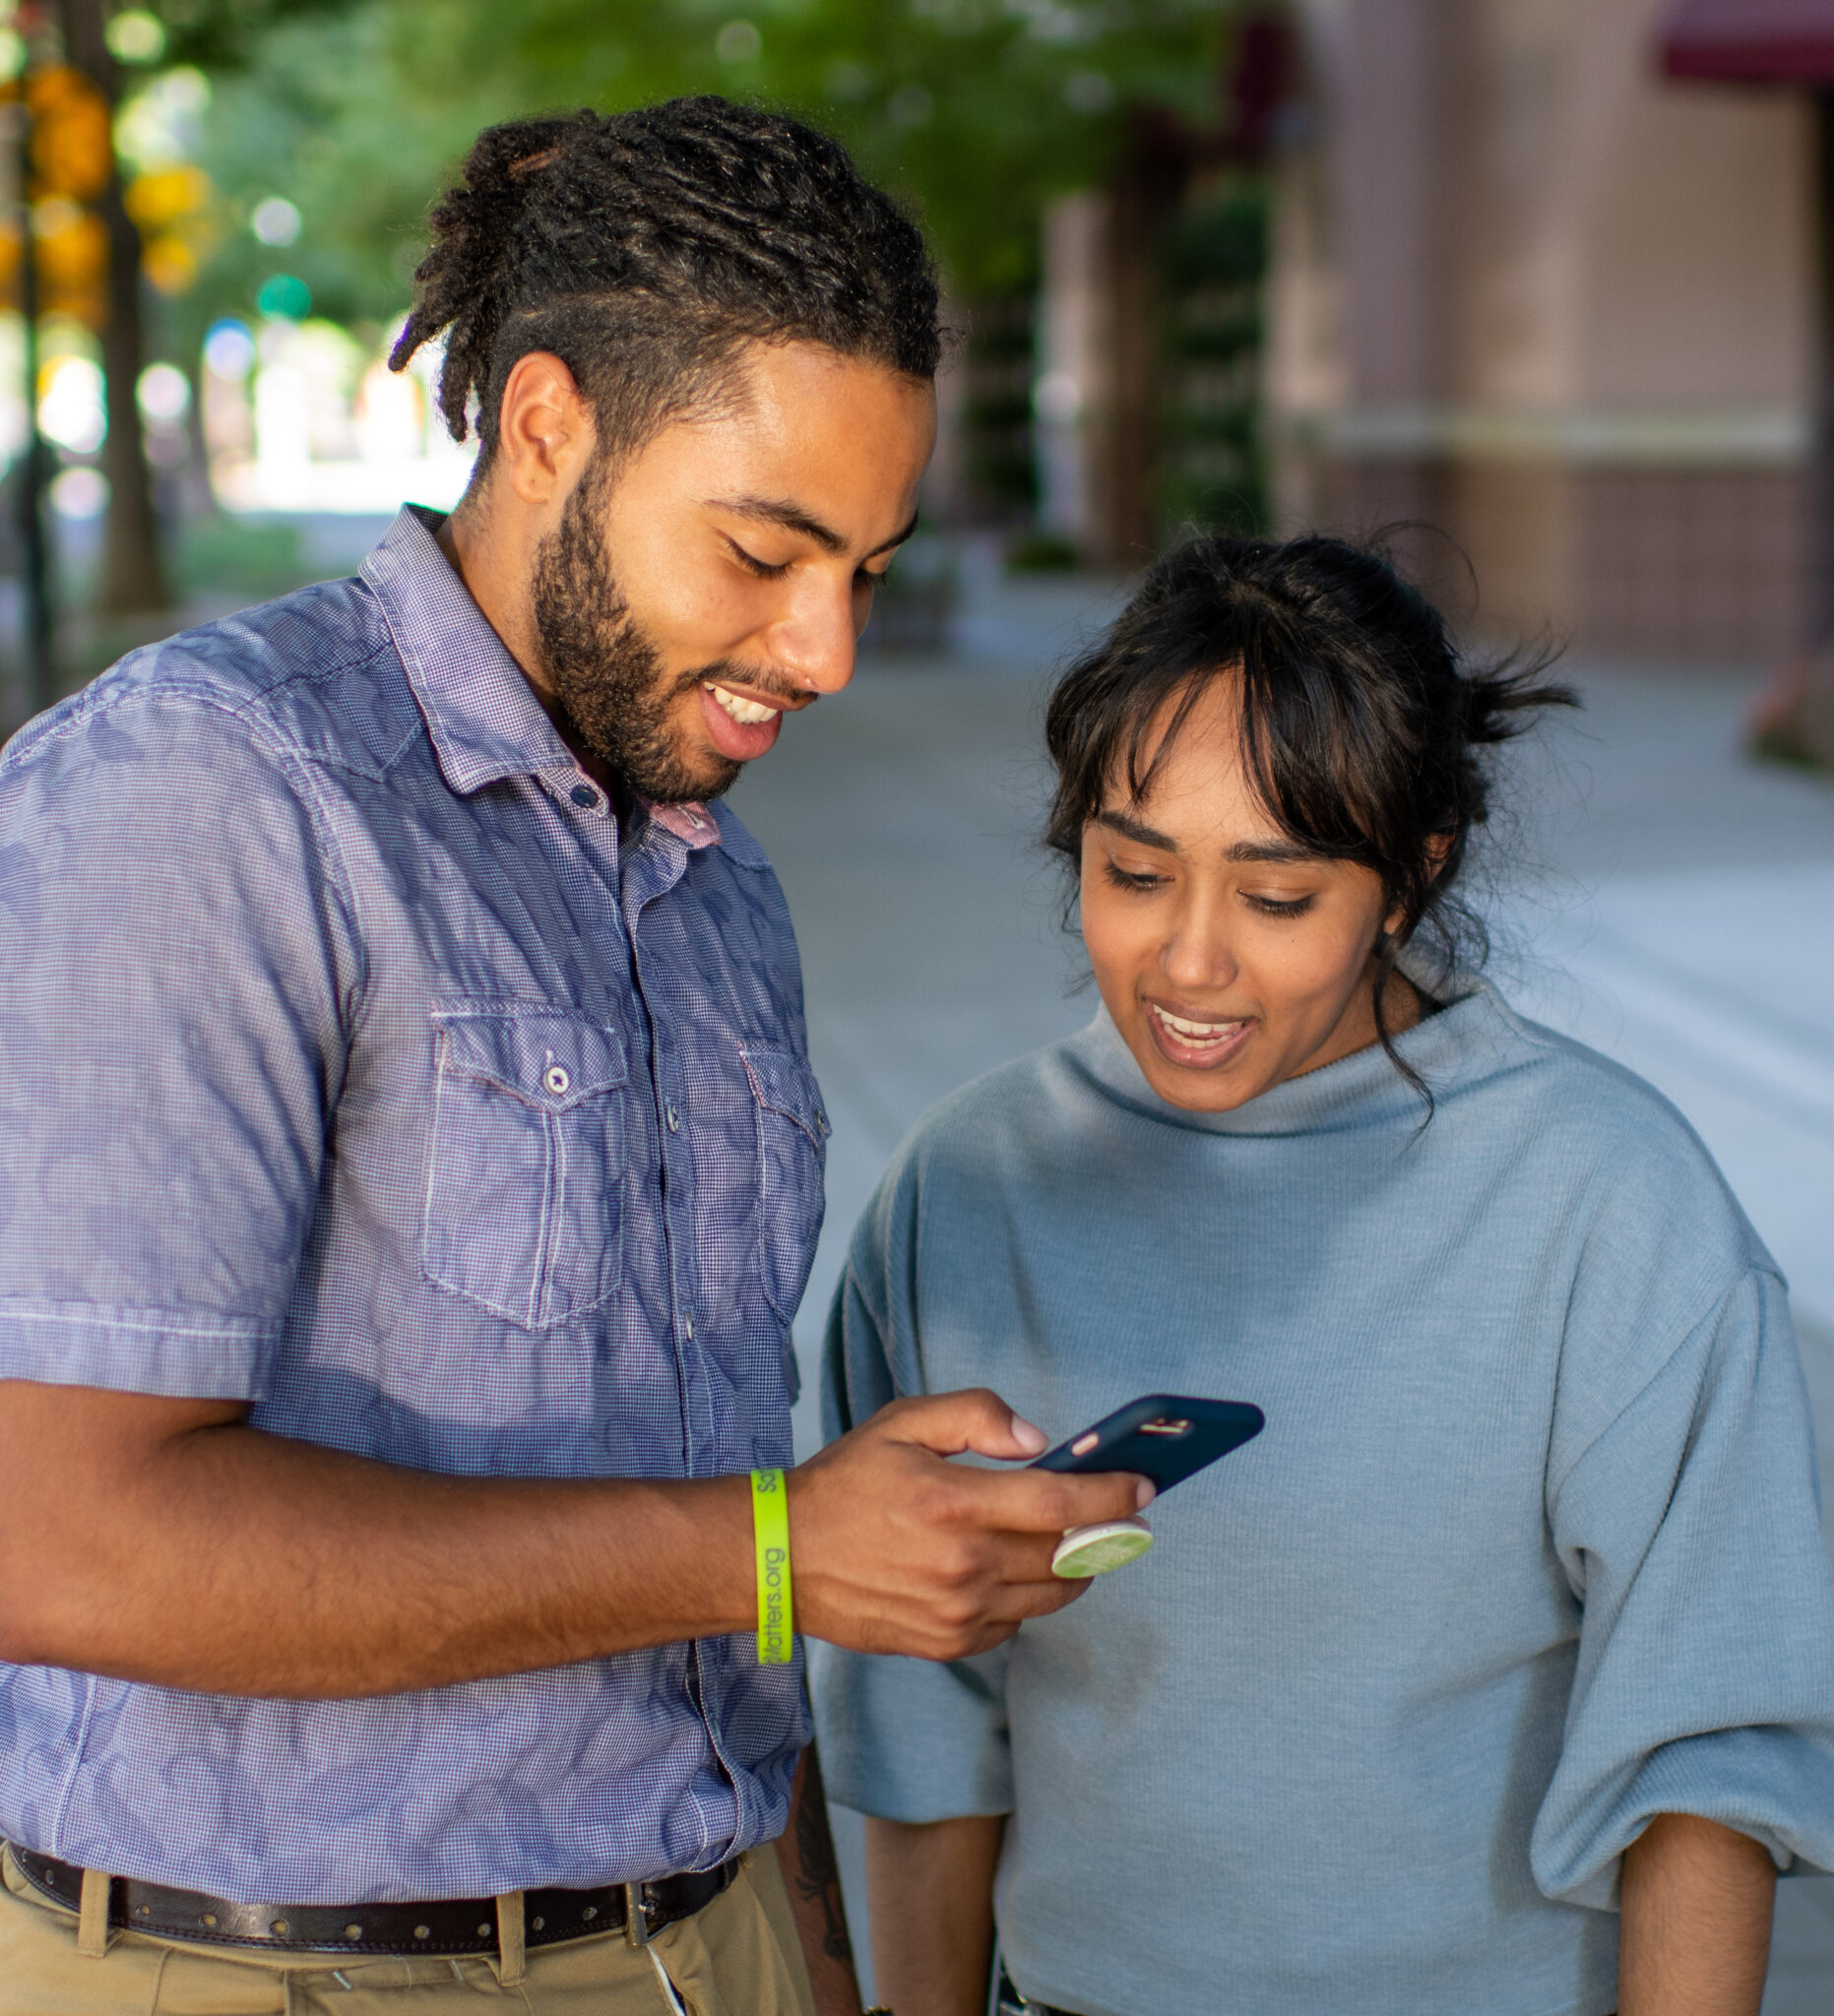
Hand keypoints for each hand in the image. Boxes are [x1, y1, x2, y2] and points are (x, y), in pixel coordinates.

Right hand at [788, 1390, 1151, 1659]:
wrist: (782, 1558)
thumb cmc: (844, 1483)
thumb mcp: (902, 1422)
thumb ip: (975, 1415)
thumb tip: (1037, 1440)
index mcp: (953, 1503)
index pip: (1060, 1506)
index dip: (1111, 1495)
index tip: (1143, 1486)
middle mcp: (962, 1564)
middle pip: (1066, 1555)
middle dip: (1107, 1534)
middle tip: (1126, 1517)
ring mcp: (956, 1612)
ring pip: (1049, 1596)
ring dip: (1075, 1568)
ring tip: (1077, 1542)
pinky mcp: (947, 1643)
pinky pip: (1014, 1623)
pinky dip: (1028, 1597)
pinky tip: (1013, 1570)